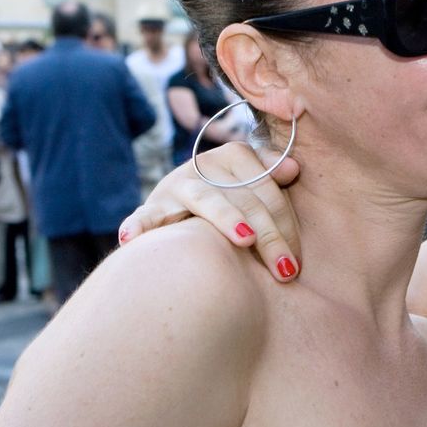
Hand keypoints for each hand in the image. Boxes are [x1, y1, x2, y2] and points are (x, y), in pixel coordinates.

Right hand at [118, 141, 303, 281]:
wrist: (182, 205)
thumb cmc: (231, 198)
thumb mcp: (252, 182)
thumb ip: (272, 174)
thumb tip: (293, 168)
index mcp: (237, 155)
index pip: (270, 192)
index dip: (286, 227)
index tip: (295, 262)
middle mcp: (207, 165)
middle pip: (247, 201)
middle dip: (270, 238)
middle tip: (286, 271)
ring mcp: (178, 184)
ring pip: (209, 201)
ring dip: (227, 218)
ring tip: (245, 237)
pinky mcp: (153, 206)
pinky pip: (145, 215)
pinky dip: (138, 225)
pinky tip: (131, 240)